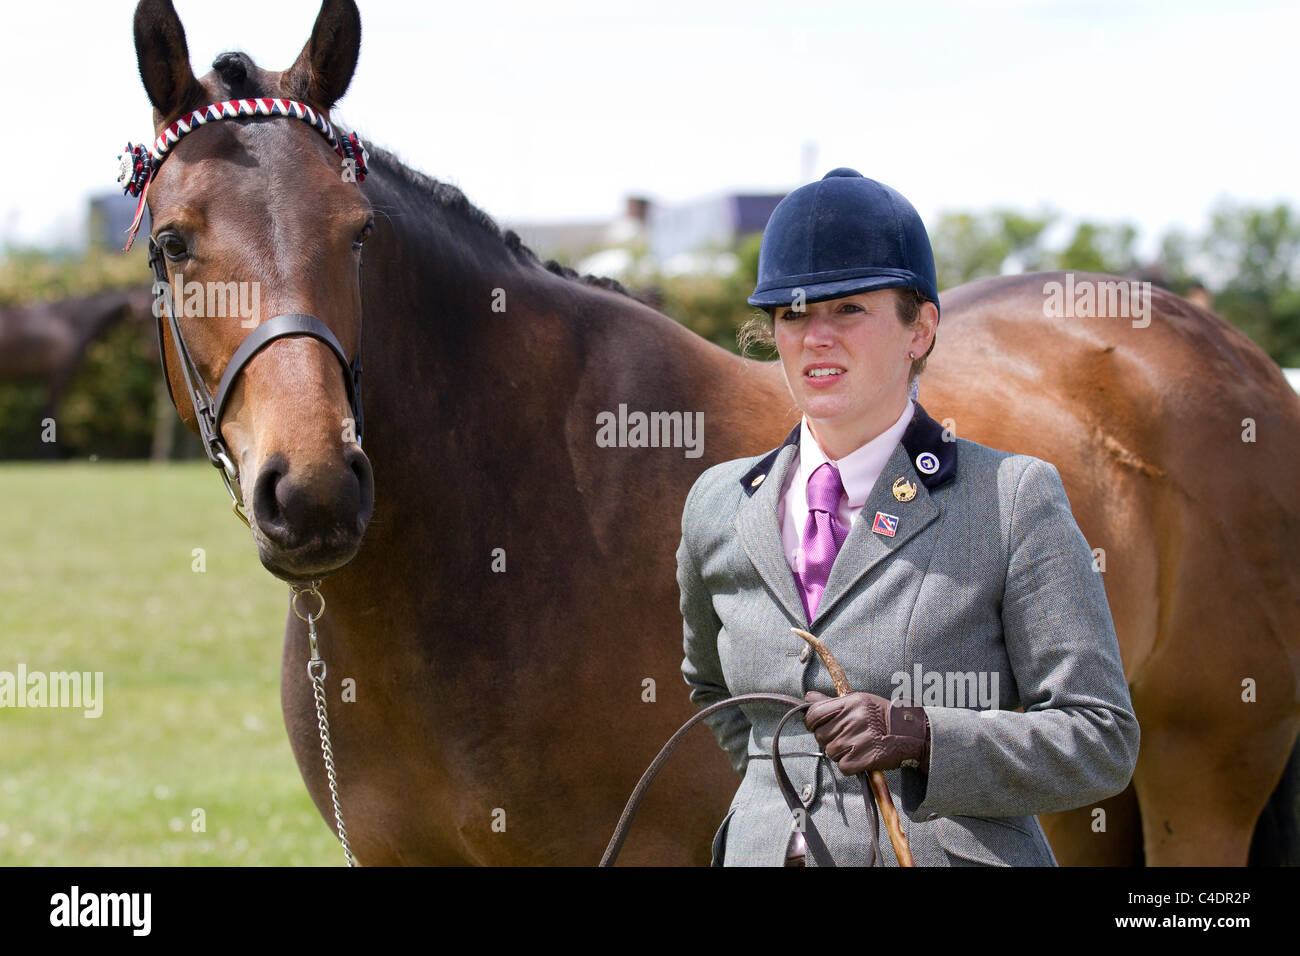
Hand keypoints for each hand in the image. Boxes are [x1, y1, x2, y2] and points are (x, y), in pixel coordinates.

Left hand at [804, 691, 929, 774]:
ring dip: (840, 753)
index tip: (818, 726)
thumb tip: (808, 698)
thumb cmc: (882, 717)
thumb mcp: (859, 702)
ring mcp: (860, 739)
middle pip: (821, 735)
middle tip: (846, 737)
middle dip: (829, 739)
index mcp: (851, 702)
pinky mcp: (867, 758)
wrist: (912, 734)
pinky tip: (861, 757)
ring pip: (831, 752)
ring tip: (856, 746)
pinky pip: (843, 766)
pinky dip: (850, 766)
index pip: (814, 713)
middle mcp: (854, 719)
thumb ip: (832, 702)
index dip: (812, 722)